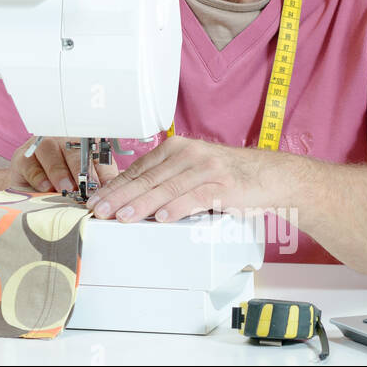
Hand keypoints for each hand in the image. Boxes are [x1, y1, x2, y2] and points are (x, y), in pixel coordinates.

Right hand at [9, 136, 119, 194]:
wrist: (28, 187)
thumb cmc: (61, 183)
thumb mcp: (83, 183)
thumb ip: (98, 184)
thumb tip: (111, 193)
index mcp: (84, 146)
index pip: (97, 155)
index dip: (103, 171)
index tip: (107, 187)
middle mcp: (63, 142)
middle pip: (75, 151)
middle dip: (81, 170)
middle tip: (86, 188)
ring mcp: (41, 148)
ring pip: (51, 153)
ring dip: (60, 172)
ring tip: (66, 188)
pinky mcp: (23, 158)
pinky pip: (31, 165)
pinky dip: (39, 177)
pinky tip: (45, 187)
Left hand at [88, 135, 277, 221]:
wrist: (268, 175)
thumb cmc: (226, 175)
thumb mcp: (191, 170)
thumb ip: (165, 180)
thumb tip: (130, 198)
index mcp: (175, 149)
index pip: (138, 169)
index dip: (115, 186)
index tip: (97, 200)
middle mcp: (188, 154)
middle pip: (147, 178)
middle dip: (120, 196)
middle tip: (100, 211)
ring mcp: (205, 168)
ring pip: (166, 188)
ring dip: (141, 204)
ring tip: (123, 217)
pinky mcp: (222, 185)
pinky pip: (194, 197)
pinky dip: (176, 208)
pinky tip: (161, 217)